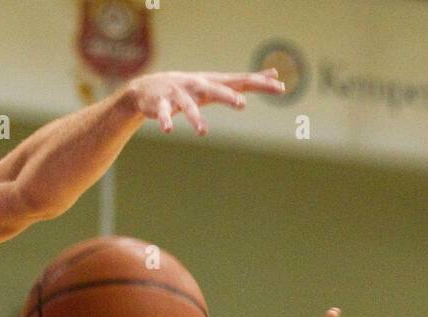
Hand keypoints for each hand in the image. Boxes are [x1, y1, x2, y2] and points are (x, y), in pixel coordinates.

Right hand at [127, 69, 284, 134]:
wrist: (147, 89)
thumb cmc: (189, 88)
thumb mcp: (216, 84)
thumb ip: (242, 82)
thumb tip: (273, 74)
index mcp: (213, 83)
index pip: (240, 81)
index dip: (259, 84)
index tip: (279, 88)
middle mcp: (197, 85)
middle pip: (215, 89)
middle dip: (227, 96)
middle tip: (240, 103)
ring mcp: (178, 94)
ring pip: (188, 105)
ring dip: (195, 117)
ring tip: (202, 132)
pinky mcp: (161, 104)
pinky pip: (164, 113)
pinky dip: (166, 121)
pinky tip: (169, 130)